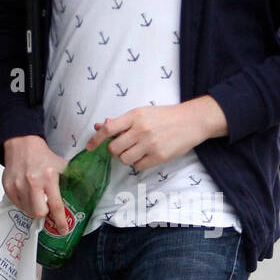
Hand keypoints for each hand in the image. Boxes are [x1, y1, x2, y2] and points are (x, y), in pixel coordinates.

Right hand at [2, 135, 69, 232]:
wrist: (22, 144)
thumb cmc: (43, 156)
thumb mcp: (61, 165)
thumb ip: (71, 179)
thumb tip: (85, 194)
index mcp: (49, 177)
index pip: (56, 205)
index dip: (60, 221)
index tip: (63, 230)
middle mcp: (32, 182)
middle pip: (38, 212)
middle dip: (44, 214)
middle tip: (46, 207)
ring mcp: (18, 185)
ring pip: (27, 210)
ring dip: (33, 209)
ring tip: (36, 198)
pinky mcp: (8, 187)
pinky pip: (17, 205)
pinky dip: (24, 203)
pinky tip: (27, 193)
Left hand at [85, 98, 227, 170]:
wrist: (191, 121)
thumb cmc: (164, 116)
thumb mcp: (142, 113)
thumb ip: (122, 121)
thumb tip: (100, 125)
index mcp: (135, 116)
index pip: (108, 129)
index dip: (95, 139)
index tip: (89, 148)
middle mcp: (141, 130)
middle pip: (114, 149)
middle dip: (115, 151)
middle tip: (124, 147)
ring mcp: (150, 144)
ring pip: (124, 159)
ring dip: (127, 157)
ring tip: (138, 150)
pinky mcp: (159, 157)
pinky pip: (138, 166)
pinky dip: (139, 163)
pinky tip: (147, 155)